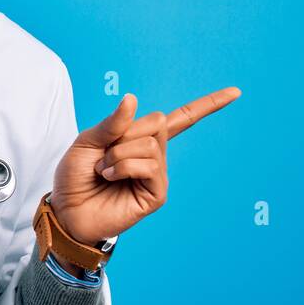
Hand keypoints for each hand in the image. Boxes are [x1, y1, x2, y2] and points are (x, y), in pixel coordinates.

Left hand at [50, 87, 241, 245]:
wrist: (67, 211)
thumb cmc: (74, 178)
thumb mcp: (87, 142)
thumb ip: (112, 123)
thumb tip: (133, 98)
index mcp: (140, 139)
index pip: (180, 119)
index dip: (208, 105)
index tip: (236, 92)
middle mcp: (154, 156)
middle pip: (158, 122)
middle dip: (124, 133)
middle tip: (104, 155)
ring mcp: (157, 175)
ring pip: (151, 144)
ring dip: (119, 153)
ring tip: (105, 170)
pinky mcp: (156, 194)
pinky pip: (149, 166)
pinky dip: (124, 166)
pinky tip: (112, 177)